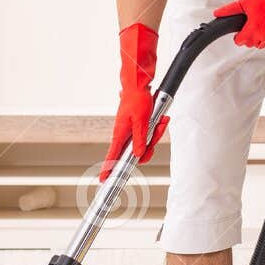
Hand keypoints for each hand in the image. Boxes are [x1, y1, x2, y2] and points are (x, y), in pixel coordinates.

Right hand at [99, 23, 168, 180]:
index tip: (103, 180)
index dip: (108, 169)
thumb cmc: (137, 99)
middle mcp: (123, 134)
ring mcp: (130, 130)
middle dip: (150, 143)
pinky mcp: (136, 126)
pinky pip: (148, 133)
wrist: (138, 84)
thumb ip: (140, 140)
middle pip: (137, 151)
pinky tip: (161, 119)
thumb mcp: (142, 122)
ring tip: (160, 119)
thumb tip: (138, 155)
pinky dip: (156, 127)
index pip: (112, 156)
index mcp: (120, 134)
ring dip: (155, 132)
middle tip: (157, 128)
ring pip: (145, 142)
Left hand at [213, 0, 264, 48]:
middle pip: (251, 44)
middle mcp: (264, 35)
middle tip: (251, 26)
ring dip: (260, 38)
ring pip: (262, 45)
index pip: (240, 42)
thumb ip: (230, 10)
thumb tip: (217, 13)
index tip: (240, 33)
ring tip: (261, 26)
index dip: (238, 36)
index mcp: (253, 29)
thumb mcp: (244, 2)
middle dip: (249, 37)